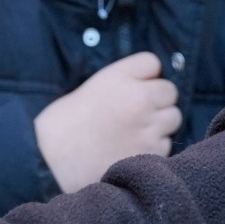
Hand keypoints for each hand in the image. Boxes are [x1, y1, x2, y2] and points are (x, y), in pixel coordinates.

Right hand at [34, 51, 182, 193]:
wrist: (51, 160)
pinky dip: (154, 148)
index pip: (153, 63)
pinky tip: (131, 150)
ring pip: (173, 118)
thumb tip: (153, 78)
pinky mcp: (151, 154)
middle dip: (157, 101)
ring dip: (159, 125)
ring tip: (134, 133)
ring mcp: (148, 128)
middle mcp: (140, 99)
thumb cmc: (67, 121)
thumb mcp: (94, 85)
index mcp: (122, 77)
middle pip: (170, 91)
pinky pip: (166, 144)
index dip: (144, 76)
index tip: (134, 87)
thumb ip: (126, 78)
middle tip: (136, 113)